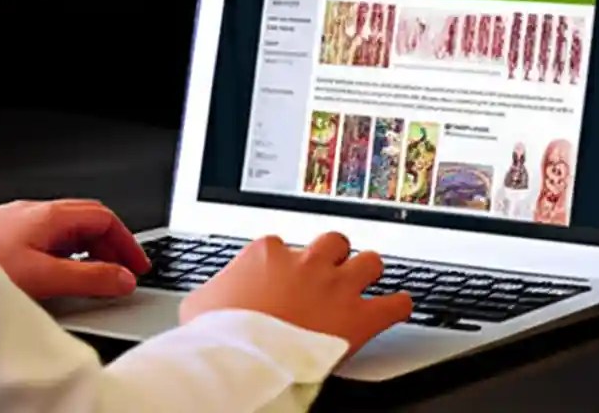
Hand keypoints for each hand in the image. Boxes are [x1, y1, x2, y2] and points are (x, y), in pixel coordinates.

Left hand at [0, 199, 151, 300]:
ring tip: (95, 279)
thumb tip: (121, 278)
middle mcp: (35, 212)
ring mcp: (18, 221)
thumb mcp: (43, 276)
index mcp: (50, 215)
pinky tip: (56, 276)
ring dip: (87, 251)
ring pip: (66, 231)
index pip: (104, 217)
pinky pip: (46, 239)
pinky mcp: (3, 234)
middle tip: (123, 273)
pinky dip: (64, 255)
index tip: (137, 266)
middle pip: (88, 222)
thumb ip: (87, 278)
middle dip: (111, 246)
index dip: (127, 241)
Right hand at [180, 233, 411, 358]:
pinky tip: (397, 307)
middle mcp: (306, 262)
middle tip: (328, 273)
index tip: (283, 278)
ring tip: (365, 283)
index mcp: (267, 253)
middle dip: (333, 256)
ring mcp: (335, 287)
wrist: (244, 358)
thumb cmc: (218, 333)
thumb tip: (206, 300)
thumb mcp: (199, 304)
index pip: (283, 245)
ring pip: (370, 261)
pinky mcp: (359, 317)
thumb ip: (213, 291)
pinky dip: (399, 305)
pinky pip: (395, 304)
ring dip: (368, 272)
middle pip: (334, 241)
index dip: (285, 264)